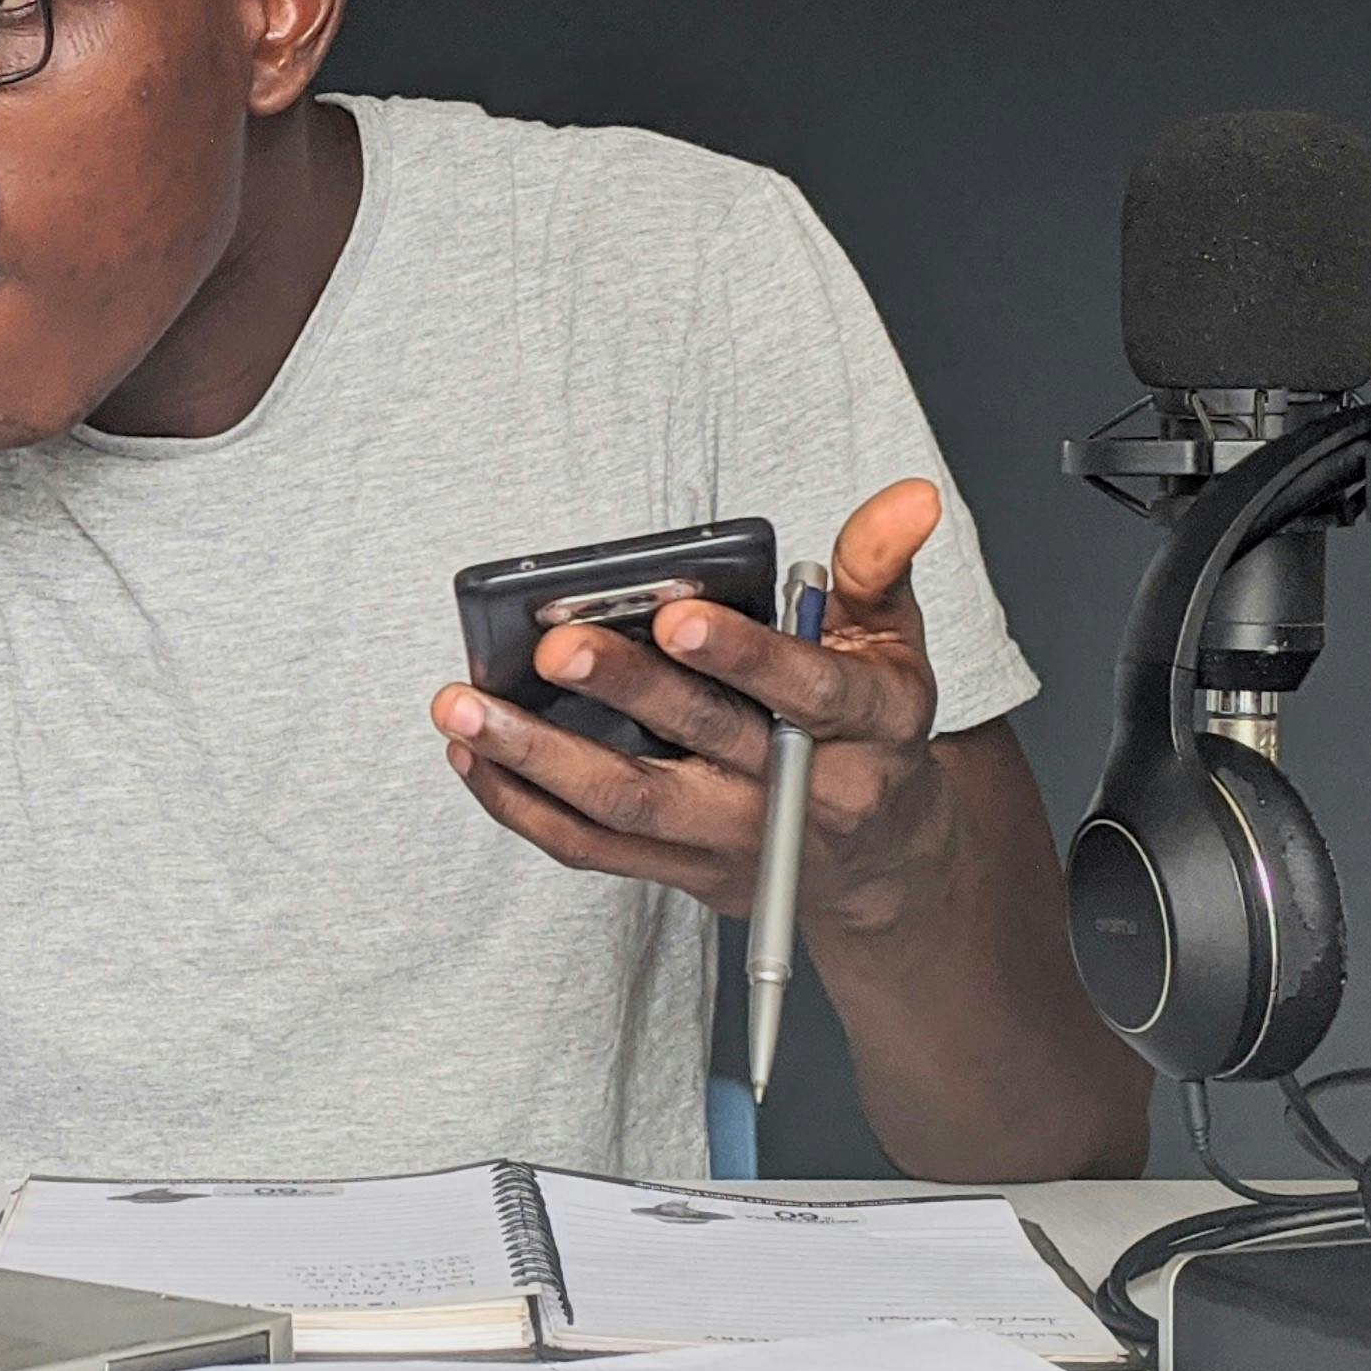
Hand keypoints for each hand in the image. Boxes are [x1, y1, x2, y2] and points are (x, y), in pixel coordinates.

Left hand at [432, 479, 955, 930]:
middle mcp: (799, 794)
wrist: (882, 863)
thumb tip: (906, 497)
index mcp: (866, 726)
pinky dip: (522, 806)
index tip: (677, 613)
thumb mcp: (897, 643)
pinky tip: (473, 756)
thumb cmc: (871, 731)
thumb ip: (879, 566)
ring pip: (627, 805)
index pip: (807, 690)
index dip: (744, 656)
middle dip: (624, 692)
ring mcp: (736, 842)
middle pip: (703, 744)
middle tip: (552, 647)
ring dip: (537, 758)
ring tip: (464, 708)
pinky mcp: (684, 873)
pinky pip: (590, 849)